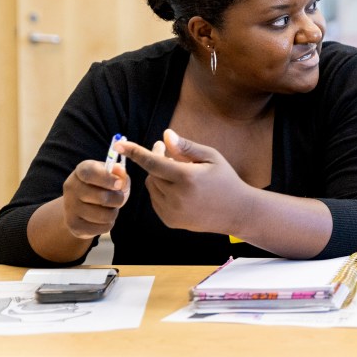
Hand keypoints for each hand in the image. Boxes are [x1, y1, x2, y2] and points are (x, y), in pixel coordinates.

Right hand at [61, 159, 130, 238]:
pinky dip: (108, 224)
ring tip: (109, 208)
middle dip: (118, 199)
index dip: (107, 179)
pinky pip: (101, 228)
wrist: (85, 207)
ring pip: (104, 216)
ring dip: (113, 213)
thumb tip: (120, 169)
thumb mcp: (115, 177)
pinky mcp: (73, 224)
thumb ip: (119, 174)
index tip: (119, 184)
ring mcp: (70, 206)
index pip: (90, 173)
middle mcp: (71, 187)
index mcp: (81, 170)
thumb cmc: (105, 187)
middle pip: (102, 198)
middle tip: (118, 198)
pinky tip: (102, 219)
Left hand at [115, 129, 251, 234]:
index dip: (135, 152)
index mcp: (187, 178)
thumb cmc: (225, 180)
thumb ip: (186, 147)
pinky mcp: (170, 221)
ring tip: (179, 173)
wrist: (237, 212)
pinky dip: (162, 192)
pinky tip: (180, 189)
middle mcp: (177, 196)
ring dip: (159, 177)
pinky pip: (156, 200)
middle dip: (157, 161)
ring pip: (152, 187)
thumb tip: (165, 136)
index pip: (153, 162)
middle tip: (168, 152)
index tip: (120, 144)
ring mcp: (172, 211)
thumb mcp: (211, 157)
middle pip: (152, 174)